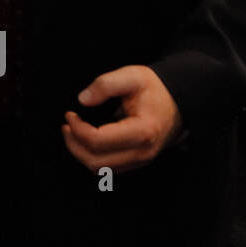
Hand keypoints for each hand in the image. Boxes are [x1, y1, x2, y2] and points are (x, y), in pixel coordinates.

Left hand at [61, 64, 181, 171]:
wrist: (178, 102)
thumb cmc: (155, 89)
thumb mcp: (132, 76)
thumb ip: (106, 84)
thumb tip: (83, 100)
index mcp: (142, 131)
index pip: (97, 141)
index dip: (77, 129)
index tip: (70, 114)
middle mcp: (142, 152)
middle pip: (96, 162)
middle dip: (74, 145)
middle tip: (67, 125)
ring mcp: (141, 160)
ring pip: (101, 170)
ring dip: (81, 153)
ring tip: (73, 133)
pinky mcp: (137, 162)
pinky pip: (108, 168)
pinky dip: (92, 157)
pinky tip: (87, 140)